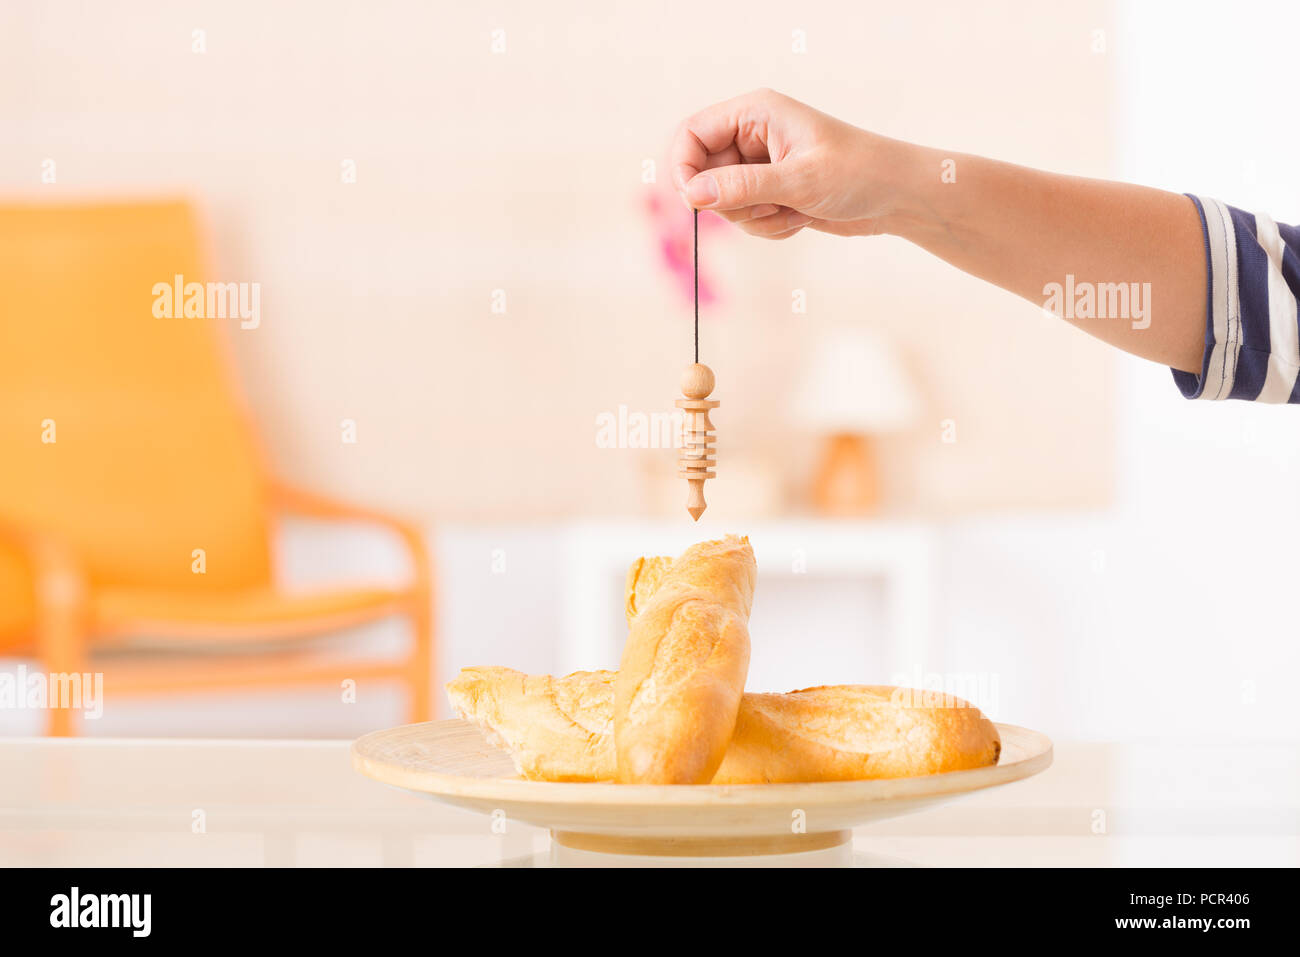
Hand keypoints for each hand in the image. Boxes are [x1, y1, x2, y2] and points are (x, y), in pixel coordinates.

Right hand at [670, 89, 902, 238]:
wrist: (897, 196)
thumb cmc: (859, 173)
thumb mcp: (799, 180)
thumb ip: (742, 187)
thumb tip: (693, 194)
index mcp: (755, 113)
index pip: (692, 134)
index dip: (684, 168)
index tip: (695, 202)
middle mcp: (752, 137)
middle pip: (704, 176)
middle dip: (734, 203)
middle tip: (770, 206)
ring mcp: (760, 167)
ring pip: (725, 204)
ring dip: (756, 219)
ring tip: (794, 210)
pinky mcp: (770, 193)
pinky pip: (747, 219)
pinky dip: (769, 227)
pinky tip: (800, 218)